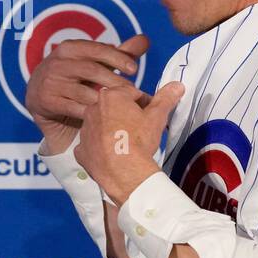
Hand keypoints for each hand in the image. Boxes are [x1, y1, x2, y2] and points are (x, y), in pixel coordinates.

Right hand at [25, 35, 149, 154]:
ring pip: (84, 92)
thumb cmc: (75, 77)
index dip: (117, 58)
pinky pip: (74, 108)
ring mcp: (50, 82)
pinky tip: (105, 117)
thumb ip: (118, 54)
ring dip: (106, 101)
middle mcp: (57, 63)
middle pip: (92, 70)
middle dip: (115, 82)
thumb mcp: (94, 62)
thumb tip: (144, 40)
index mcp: (70, 48)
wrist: (41, 96)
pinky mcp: (46, 101)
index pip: (97, 49)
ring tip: (124, 107)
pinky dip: (91, 113)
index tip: (134, 69)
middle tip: (134, 93)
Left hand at [74, 81, 184, 206]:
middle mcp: (93, 108)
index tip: (152, 115)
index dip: (145, 103)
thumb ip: (165, 99)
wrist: (123, 171)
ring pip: (102, 125)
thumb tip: (177, 85)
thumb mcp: (157, 117)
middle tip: (141, 129)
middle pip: (115, 107)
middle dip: (127, 115)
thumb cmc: (139, 140)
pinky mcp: (81, 150)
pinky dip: (101, 148)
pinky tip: (113, 155)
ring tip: (128, 143)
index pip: (132, 93)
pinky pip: (92, 145)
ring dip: (113, 130)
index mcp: (111, 96)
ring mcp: (85, 130)